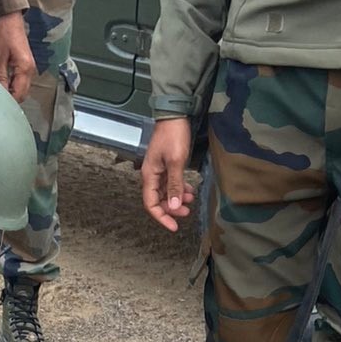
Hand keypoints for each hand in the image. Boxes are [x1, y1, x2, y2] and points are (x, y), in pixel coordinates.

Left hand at [0, 10, 35, 101]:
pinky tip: (2, 85)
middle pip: (22, 95)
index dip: (7, 101)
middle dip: (11, 100)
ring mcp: (29, 69)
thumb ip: (0, 76)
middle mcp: (30, 71)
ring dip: (12, 94)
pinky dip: (13, 87)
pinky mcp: (26, 66)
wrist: (11, 18)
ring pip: (22, 90)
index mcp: (24, 69)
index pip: (18, 94)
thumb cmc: (3, 34)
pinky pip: (21, 83)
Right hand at [141, 117, 195, 231]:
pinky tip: (189, 190)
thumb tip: (174, 206)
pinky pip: (171, 183)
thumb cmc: (173, 136)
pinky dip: (179, 189)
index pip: (150, 204)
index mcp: (149, 175)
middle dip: (172, 208)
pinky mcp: (166, 165)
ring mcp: (159, 170)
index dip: (161, 217)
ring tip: (191, 199)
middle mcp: (151, 175)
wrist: (175, 115)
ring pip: (166, 192)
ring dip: (177, 198)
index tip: (174, 227)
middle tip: (187, 211)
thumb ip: (175, 185)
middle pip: (158, 200)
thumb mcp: (176, 162)